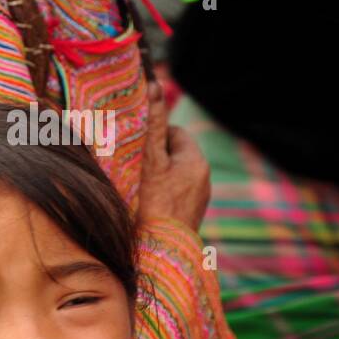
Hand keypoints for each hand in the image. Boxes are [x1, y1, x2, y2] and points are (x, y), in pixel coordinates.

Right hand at [137, 81, 210, 230]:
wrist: (162, 252)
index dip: (154, 135)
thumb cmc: (154, 204)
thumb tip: (154, 86)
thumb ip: (153, 125)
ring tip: (140, 186)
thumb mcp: (151, 160)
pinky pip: (176, 192)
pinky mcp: (191, 213)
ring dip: (159, 174)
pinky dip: (163, 192)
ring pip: (175, 173)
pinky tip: (148, 203)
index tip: (137, 147)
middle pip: (175, 153)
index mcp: (196, 160)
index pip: (174, 132)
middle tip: (135, 167)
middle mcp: (203, 177)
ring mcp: (199, 197)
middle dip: (156, 156)